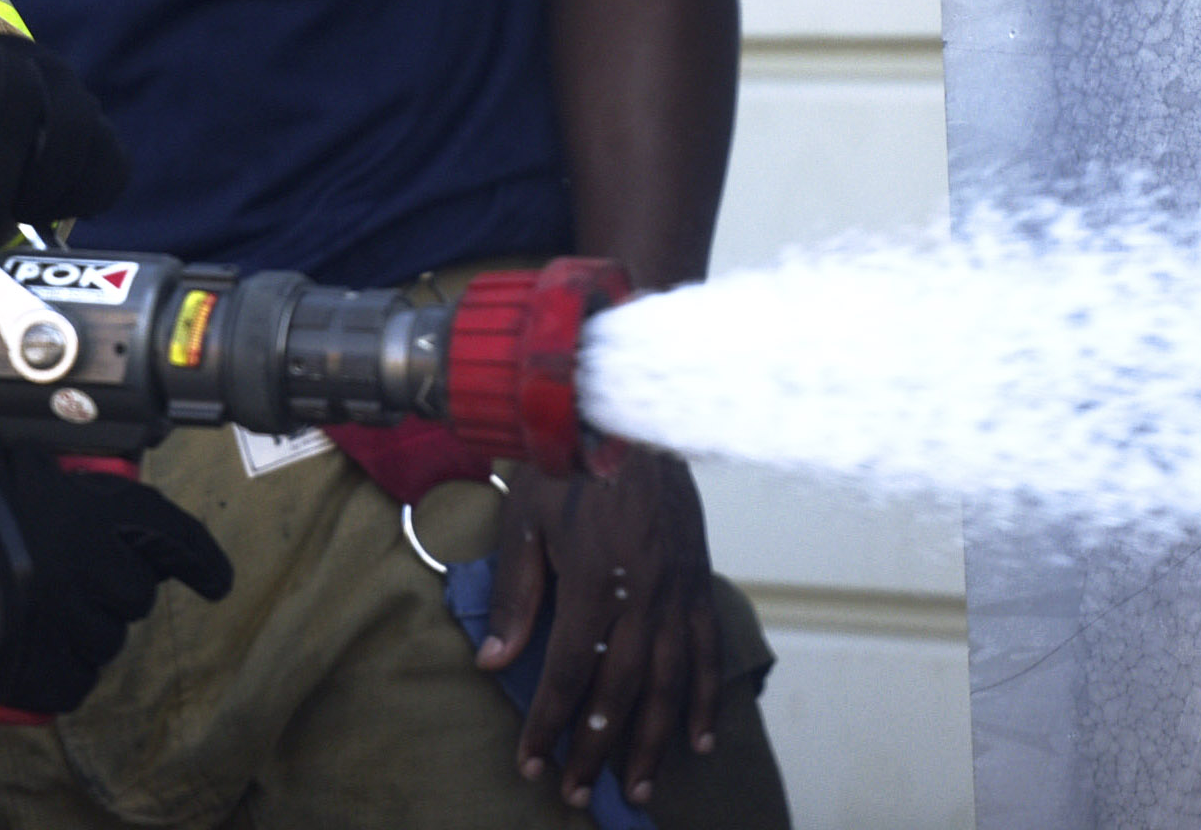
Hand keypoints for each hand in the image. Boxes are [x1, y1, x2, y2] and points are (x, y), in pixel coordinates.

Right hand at [0, 446, 232, 714]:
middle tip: (70, 581)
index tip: (218, 582)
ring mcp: (71, 626)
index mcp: (100, 515)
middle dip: (114, 592)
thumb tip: (98, 501)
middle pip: (135, 598)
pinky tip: (30, 650)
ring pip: (104, 643)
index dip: (202, 562)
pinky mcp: (44, 673)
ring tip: (37, 610)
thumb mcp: (36, 474)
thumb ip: (76, 490)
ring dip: (83, 632)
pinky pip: (71, 682)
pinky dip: (56, 672)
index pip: (174, 539)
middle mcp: (97, 571)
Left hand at [477, 450, 720, 810]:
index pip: (565, 674)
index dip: (547, 725)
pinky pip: (707, 652)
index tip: (531, 764)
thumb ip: (516, 593)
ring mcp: (676, 592)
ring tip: (637, 789)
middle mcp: (641, 598)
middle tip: (576, 794)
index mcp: (592, 583)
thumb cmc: (566, 459)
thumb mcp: (525, 519)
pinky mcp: (697, 581)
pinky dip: (704, 700)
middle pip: (618, 693)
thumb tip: (494, 661)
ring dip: (651, 743)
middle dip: (593, 750)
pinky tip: (697, 740)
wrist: (625, 409)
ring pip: (668, 686)